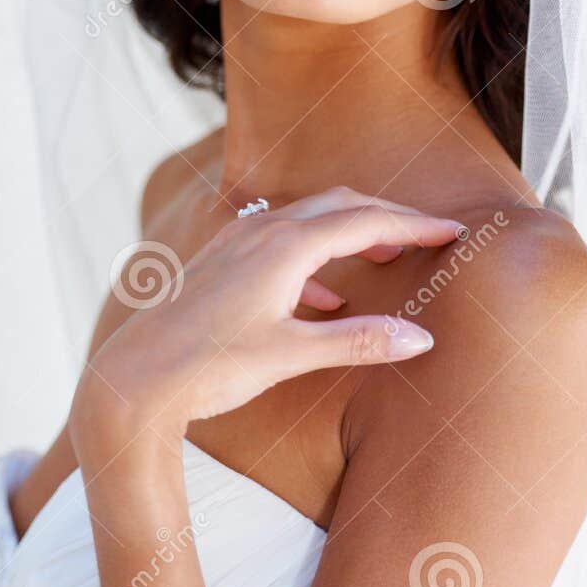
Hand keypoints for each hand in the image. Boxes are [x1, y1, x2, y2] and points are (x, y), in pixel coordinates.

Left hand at [71, 186, 468, 442]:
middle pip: (338, 206)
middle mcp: (259, 233)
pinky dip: (315, 259)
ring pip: (307, 221)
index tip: (453, 230)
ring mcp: (235, 245)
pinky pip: (280, 244)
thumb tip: (420, 337)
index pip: (366, 220)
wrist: (133, 380)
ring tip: (384, 256)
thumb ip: (358, 342)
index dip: (414, 224)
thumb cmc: (207, 367)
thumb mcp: (290, 356)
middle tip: (427, 235)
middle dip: (386, 216)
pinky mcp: (219, 265)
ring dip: (350, 232)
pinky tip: (324, 299)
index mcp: (284, 246)